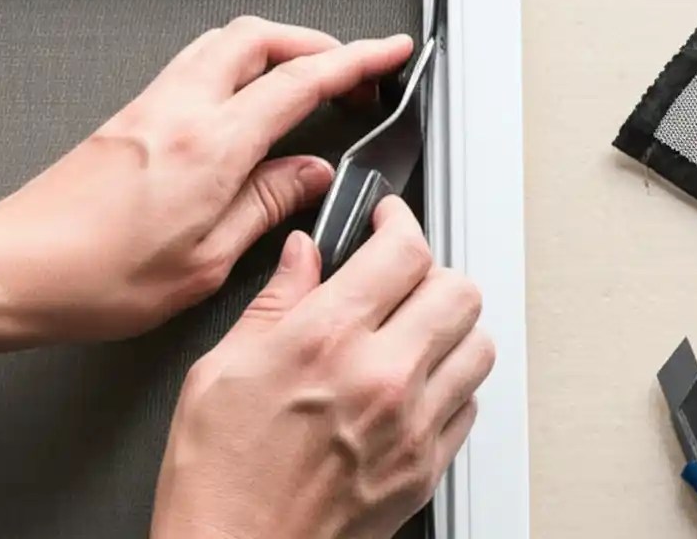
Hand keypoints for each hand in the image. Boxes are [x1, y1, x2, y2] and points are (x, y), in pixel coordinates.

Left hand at [0, 17, 413, 341]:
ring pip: (224, 44)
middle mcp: (178, 112)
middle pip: (259, 37)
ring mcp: (148, 108)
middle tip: (350, 73)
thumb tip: (309, 177)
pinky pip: (196, 69)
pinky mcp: (128, 118)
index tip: (390, 52)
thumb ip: (266, 206)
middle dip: (315, 42)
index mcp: (209, 147)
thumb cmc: (91, 278)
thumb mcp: (206, 262)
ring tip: (306, 86)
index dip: (357, 60)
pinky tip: (246, 112)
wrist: (7, 272)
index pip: (301, 80)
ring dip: (273, 51)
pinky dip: (236, 71)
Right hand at [150, 197, 495, 538]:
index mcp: (326, 340)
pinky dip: (451, 384)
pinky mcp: (426, 467)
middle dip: (430, 270)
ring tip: (414, 330)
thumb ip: (274, 301)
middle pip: (458, 290)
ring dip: (450, 327)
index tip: (387, 218)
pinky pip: (470, 404)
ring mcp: (412, 425)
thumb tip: (302, 256)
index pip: (403, 249)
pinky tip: (414, 387)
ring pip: (478, 344)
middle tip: (400, 277)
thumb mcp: (220, 368)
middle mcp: (381, 377)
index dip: (399, 219)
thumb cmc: (218, 477)